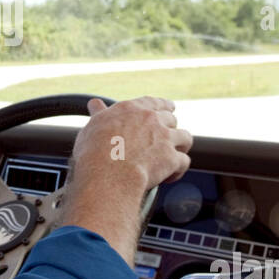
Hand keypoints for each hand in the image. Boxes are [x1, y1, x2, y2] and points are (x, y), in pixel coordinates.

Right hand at [64, 96, 192, 266]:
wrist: (107, 174)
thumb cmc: (95, 151)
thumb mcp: (93, 126)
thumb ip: (99, 114)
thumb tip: (95, 104)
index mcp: (132, 109)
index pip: (154, 102)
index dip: (163, 106)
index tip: (168, 109)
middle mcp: (152, 120)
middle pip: (171, 119)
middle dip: (170, 129)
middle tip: (163, 139)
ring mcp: (165, 138)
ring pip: (185, 137)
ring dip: (181, 146)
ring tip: (175, 155)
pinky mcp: (172, 159)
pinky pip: (184, 162)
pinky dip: (179, 170)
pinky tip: (170, 176)